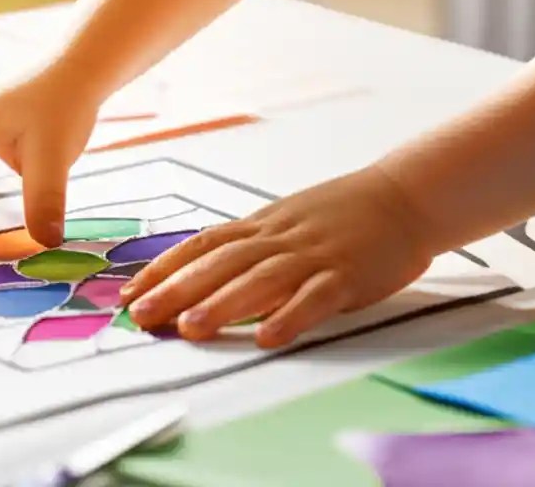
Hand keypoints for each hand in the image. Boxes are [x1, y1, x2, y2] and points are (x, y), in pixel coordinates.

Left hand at [119, 165, 433, 347]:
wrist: (405, 195)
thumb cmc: (344, 214)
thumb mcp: (289, 221)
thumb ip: (252, 245)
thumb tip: (204, 275)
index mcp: (265, 225)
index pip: (203, 244)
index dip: (164, 267)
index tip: (129, 293)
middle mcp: (281, 238)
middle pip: (222, 262)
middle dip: (177, 289)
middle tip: (142, 316)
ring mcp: (315, 256)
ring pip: (261, 279)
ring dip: (223, 303)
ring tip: (189, 328)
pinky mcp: (349, 275)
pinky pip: (315, 297)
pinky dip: (290, 317)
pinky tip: (266, 339)